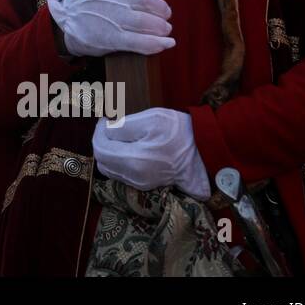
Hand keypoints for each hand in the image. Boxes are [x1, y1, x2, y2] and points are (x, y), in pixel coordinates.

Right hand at [46, 0, 174, 57]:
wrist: (63, 24)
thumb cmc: (87, 1)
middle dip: (161, 9)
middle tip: (165, 15)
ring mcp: (108, 17)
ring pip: (145, 21)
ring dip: (161, 26)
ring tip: (164, 29)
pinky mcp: (108, 38)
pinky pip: (139, 42)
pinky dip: (157, 43)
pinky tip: (166, 43)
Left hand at [92, 108, 210, 199]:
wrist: (206, 150)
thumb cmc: (180, 131)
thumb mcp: (150, 120)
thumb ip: (123, 127)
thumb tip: (105, 131)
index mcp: (134, 161)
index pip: (100, 149)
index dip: (98, 132)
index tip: (105, 120)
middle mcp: (135, 178)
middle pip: (102, 161)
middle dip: (101, 142)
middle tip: (109, 126)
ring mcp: (141, 184)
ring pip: (110, 169)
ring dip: (108, 151)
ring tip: (118, 135)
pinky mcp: (147, 185)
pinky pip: (122, 174)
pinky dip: (118, 160)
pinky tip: (127, 146)